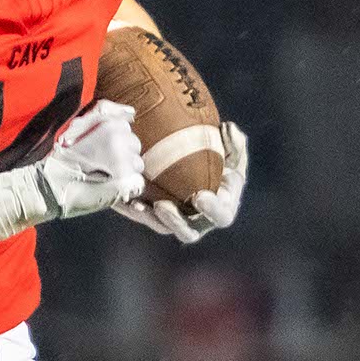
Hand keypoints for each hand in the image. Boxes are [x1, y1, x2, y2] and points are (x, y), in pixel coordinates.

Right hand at [36, 100, 145, 218]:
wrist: (51, 186)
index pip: (126, 130)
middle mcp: (121, 142)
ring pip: (137, 165)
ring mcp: (125, 164)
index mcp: (111, 126)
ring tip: (104, 176)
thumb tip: (131, 112)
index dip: (114, 141)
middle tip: (100, 164)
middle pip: (134, 147)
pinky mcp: (126, 184)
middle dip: (122, 155)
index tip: (98, 149)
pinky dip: (127, 186)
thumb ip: (105, 112)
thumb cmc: (62, 158)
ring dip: (125, 170)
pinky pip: (137, 183)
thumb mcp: (79, 125)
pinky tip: (110, 187)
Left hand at [113, 122, 248, 244]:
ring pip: (162, 227)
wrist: (193, 162)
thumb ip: (234, 142)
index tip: (200, 196)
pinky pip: (145, 217)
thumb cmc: (218, 158)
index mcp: (222, 207)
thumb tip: (228, 128)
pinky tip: (126, 200)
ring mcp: (176, 221)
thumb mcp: (230, 150)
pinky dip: (135, 210)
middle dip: (175, 222)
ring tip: (138, 205)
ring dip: (150, 218)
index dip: (212, 209)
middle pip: (188, 232)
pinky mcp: (156, 216)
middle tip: (162, 206)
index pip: (221, 215)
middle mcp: (199, 220)